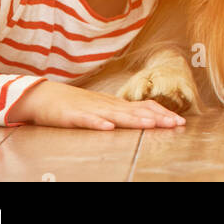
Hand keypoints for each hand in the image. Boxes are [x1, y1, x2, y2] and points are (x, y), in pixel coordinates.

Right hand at [6, 79, 185, 129]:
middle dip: (157, 117)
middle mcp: (107, 105)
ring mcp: (91, 110)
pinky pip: (87, 120)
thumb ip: (122, 113)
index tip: (180, 121)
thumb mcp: (102, 108)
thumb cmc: (75, 105)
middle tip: (176, 124)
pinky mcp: (73, 116)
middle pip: (136, 111)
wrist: (43, 96)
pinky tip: (108, 128)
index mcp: (115, 105)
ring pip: (116, 115)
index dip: (162, 113)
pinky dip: (98, 123)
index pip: (144, 107)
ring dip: (134, 119)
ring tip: (151, 124)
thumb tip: (146, 117)